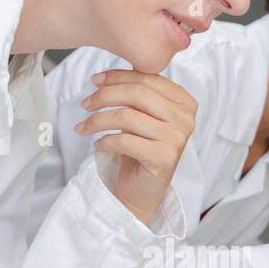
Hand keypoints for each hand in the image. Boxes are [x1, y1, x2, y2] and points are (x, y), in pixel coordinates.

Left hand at [74, 69, 196, 225]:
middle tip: (85, 104)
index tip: (94, 81)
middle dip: (105, 96)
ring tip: (83, 128)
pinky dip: (105, 142)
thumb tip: (103, 76)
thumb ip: (135, 93)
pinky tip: (98, 145)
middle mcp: (185, 118)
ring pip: (127, 116)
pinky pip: (124, 141)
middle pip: (137, 93)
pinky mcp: (164, 158)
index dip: (117, 76)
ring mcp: (177, 139)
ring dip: (97, 121)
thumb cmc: (141, 149)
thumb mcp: (141, 116)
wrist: (144, 191)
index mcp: (184, 102)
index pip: (147, 78)